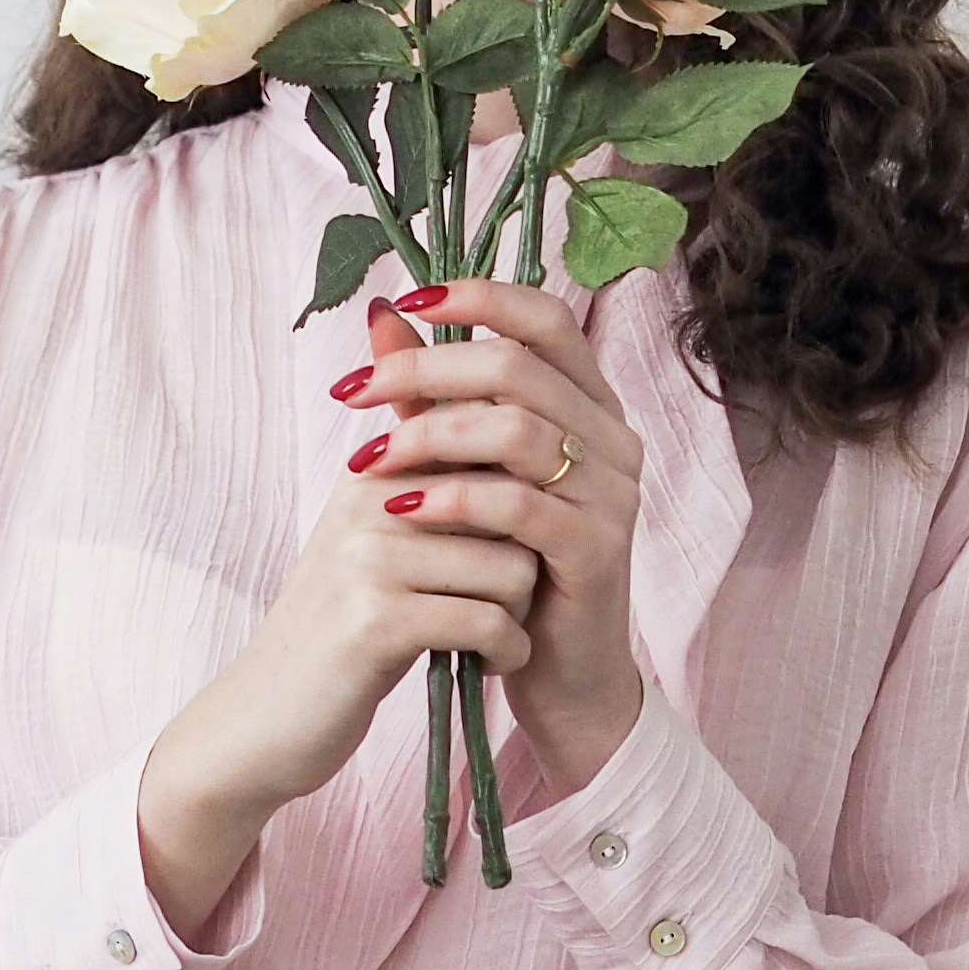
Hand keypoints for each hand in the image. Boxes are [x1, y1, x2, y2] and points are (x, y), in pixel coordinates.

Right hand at [135, 302, 543, 939]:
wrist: (256, 732)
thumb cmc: (325, 638)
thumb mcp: (367, 528)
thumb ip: (399, 429)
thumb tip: (404, 319)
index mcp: (375, 464)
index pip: (484, 418)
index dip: (526, 471)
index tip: (525, 520)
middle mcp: (368, 493)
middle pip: (509, 479)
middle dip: (532, 537)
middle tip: (518, 582)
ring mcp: (366, 554)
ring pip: (511, 553)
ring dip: (516, 603)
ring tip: (484, 630)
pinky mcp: (372, 622)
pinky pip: (486, 613)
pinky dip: (497, 644)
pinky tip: (471, 663)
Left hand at [358, 274, 644, 803]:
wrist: (562, 673)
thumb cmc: (510, 564)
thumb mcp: (468, 469)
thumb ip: (431, 395)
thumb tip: (380, 315)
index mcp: (590, 404)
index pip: (547, 319)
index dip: (481, 296)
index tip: (410, 300)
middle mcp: (614, 438)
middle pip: (518, 367)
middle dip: (424, 372)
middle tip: (353, 392)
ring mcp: (613, 494)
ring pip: (516, 429)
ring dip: (428, 436)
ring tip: (368, 462)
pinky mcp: (597, 550)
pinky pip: (520, 504)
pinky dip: (453, 499)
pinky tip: (403, 508)